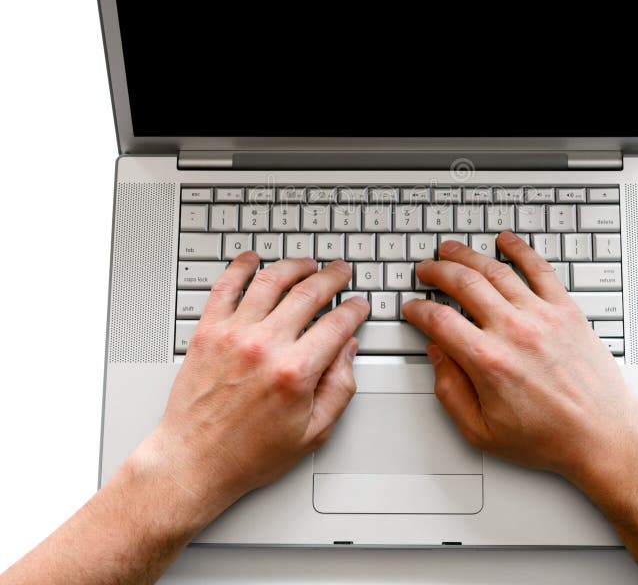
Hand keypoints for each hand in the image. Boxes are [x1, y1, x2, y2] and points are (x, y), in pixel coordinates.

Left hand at [132, 252, 368, 525]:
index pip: (337, 324)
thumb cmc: (249, 453)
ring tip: (307, 263)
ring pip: (271, 281)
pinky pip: (225, 287)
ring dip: (294, 265)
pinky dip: (240, 266)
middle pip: (308, 293)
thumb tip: (348, 350)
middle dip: (332, 277)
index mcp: (295, 372)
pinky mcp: (207, 332)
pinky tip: (252, 259)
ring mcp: (234, 334)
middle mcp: (265, 346)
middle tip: (340, 272)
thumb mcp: (313, 433)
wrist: (194, 461)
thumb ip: (339, 388)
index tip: (358, 304)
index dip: (354, 309)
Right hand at [402, 231, 637, 491]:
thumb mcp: (482, 431)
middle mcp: (513, 330)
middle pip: (462, 283)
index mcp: (488, 361)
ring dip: (467, 255)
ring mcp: (541, 316)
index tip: (412, 308)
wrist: (603, 436)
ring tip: (451, 250)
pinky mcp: (566, 310)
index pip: (438, 320)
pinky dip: (520, 250)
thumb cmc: (548, 437)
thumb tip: (436, 354)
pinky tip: (506, 241)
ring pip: (495, 270)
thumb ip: (450, 391)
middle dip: (436, 271)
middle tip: (425, 269)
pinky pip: (539, 269)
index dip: (418, 310)